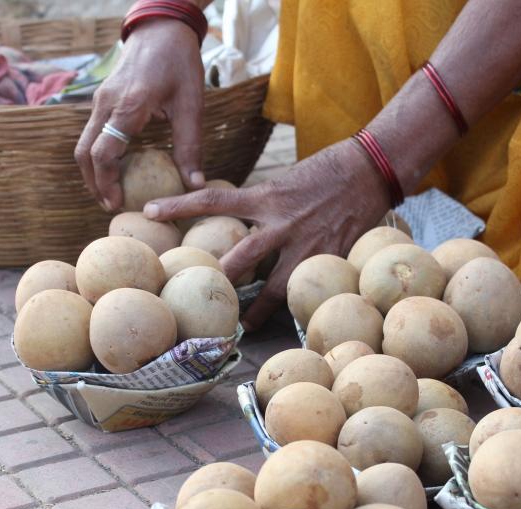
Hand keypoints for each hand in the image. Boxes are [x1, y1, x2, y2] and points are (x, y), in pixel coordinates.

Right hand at [75, 19, 205, 209]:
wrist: (161, 29)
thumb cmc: (179, 64)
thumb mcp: (191, 105)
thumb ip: (190, 146)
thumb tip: (195, 184)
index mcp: (128, 106)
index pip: (104, 152)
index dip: (106, 183)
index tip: (116, 203)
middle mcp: (107, 103)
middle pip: (85, 152)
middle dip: (93, 183)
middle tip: (110, 205)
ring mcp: (100, 100)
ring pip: (83, 143)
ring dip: (92, 171)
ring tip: (108, 193)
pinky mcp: (102, 99)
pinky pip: (91, 132)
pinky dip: (97, 155)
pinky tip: (114, 168)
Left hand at [144, 139, 390, 329]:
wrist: (372, 168)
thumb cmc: (328, 170)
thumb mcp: (285, 182)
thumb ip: (262, 205)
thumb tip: (242, 222)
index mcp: (265, 197)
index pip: (213, 198)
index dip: (179, 205)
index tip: (149, 211)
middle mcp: (280, 222)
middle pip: (239, 259)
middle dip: (218, 280)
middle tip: (194, 297)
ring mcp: (306, 244)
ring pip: (274, 286)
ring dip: (256, 310)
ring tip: (243, 327)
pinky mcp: (330, 258)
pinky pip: (308, 288)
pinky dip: (300, 303)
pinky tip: (295, 319)